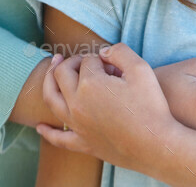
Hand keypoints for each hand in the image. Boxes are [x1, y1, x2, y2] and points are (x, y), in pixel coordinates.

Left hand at [37, 46, 177, 172]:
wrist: (155, 144)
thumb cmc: (150, 105)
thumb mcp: (140, 68)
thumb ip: (120, 51)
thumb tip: (103, 51)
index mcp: (90, 83)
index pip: (88, 60)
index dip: (101, 57)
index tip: (113, 63)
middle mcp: (77, 103)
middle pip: (62, 74)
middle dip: (70, 62)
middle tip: (80, 58)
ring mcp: (77, 125)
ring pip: (52, 100)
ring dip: (49, 82)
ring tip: (51, 70)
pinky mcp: (82, 143)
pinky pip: (58, 138)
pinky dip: (47, 131)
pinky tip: (39, 126)